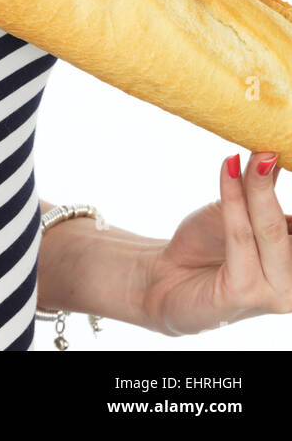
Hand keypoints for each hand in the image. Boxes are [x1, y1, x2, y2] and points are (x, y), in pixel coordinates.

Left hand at [141, 151, 291, 335]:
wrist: (164, 277)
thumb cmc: (205, 244)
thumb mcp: (240, 211)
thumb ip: (261, 191)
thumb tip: (273, 153)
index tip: (280, 151)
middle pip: (289, 228)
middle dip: (274, 185)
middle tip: (268, 150)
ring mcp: (271, 294)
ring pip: (270, 231)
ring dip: (259, 189)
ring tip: (255, 156)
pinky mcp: (241, 293)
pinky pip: (240, 237)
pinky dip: (234, 200)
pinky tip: (228, 169)